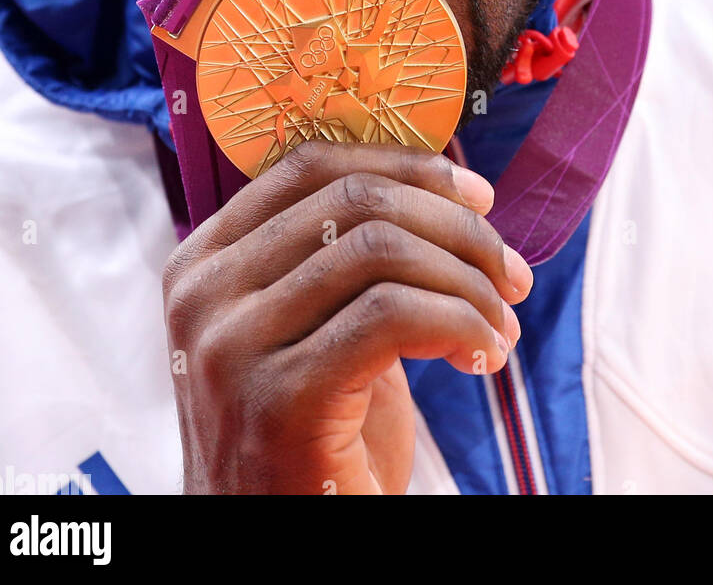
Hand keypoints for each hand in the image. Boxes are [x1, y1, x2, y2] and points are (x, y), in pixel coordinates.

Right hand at [162, 140, 532, 494]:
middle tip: (509, 273)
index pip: (311, 166)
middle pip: (356, 202)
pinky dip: (461, 325)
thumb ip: (342, 257)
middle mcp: (203, 293)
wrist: (269, 547)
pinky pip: (394, 316)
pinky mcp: (278, 400)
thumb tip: (444, 186)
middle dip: (456, 226)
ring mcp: (231, 346)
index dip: (406, 166)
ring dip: (468, 283)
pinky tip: (483, 357)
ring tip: (500, 325)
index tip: (478, 195)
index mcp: (205, 261)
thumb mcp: (311, 329)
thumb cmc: (308, 442)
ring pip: (381, 251)